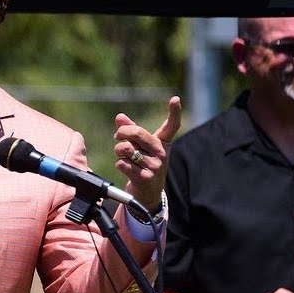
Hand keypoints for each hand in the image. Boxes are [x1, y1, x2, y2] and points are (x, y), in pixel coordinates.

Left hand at [113, 95, 181, 210]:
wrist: (147, 193)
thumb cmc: (143, 164)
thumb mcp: (140, 147)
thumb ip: (130, 131)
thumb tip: (120, 117)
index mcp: (162, 143)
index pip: (171, 126)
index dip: (174, 112)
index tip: (175, 99)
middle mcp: (162, 153)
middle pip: (136, 133)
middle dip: (121, 133)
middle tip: (118, 136)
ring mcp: (155, 166)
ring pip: (126, 149)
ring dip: (119, 151)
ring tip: (122, 155)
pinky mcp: (145, 178)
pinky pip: (122, 163)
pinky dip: (119, 164)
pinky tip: (126, 168)